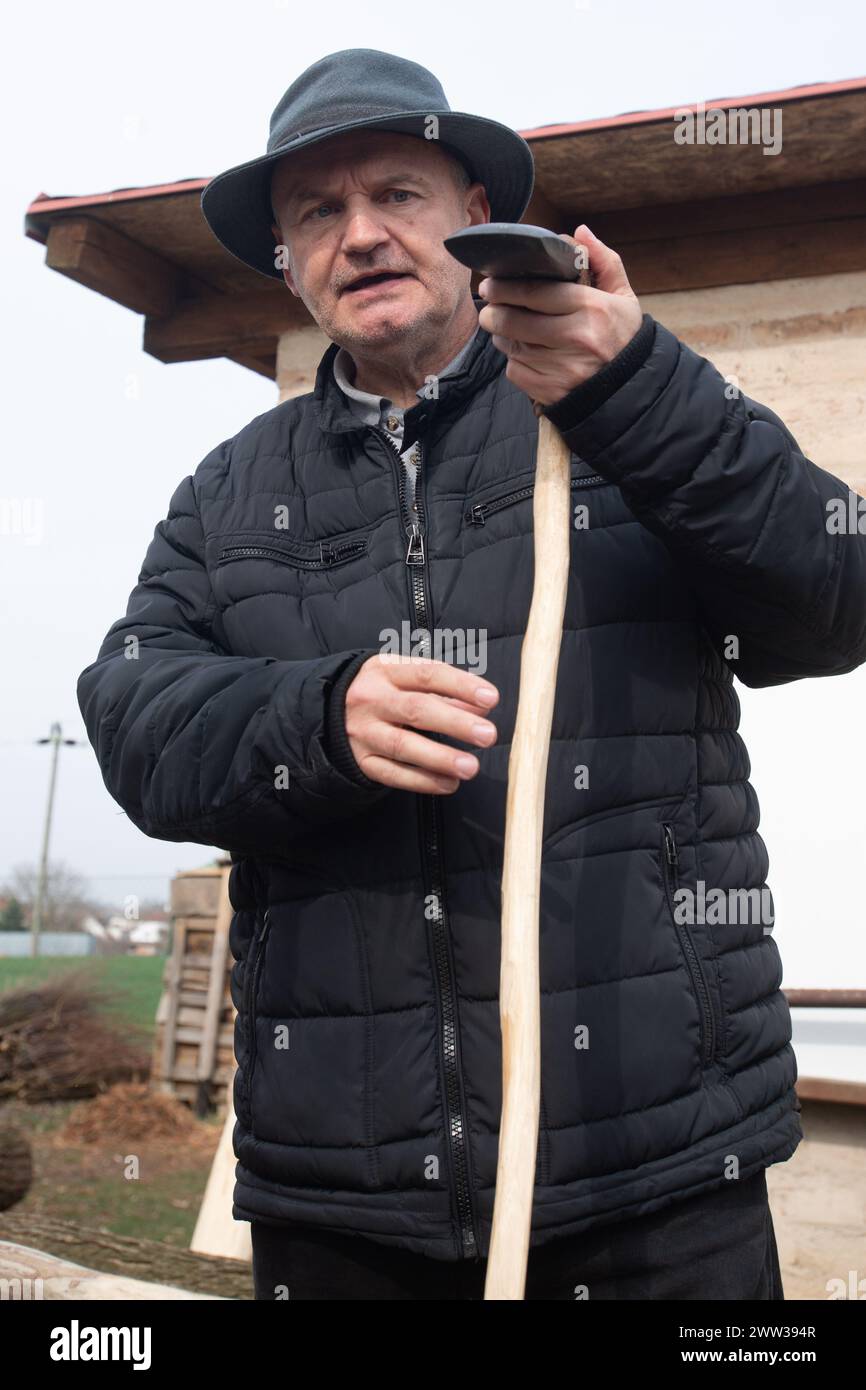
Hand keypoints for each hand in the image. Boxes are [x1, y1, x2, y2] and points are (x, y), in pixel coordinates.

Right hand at [344, 653, 498, 793]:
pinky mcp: (362, 761)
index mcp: (386, 670)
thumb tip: (483, 707)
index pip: (428, 674)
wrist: (329, 711)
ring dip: (440, 757)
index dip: (461, 685)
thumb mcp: (405, 679)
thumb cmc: (382, 691)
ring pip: (403, 746)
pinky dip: (423, 781)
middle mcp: (372, 699)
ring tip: (471, 767)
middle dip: (456, 723)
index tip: (491, 698)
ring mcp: (364, 732)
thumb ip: (445, 693)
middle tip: (488, 735)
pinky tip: (448, 783)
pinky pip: (393, 774)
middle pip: (416, 710)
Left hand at [476, 224, 642, 405]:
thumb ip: (604, 261)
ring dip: (501, 335)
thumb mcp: (623, 297)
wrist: (632, 388)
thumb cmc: (623, 337)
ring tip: (504, 327)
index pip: (535, 293)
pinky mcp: (552, 391)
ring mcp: (562, 368)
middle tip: (487, 306)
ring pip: (512, 347)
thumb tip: (579, 232)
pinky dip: (514, 362)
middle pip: (515, 321)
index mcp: (592, 308)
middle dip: (493, 312)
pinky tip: (522, 354)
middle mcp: (576, 338)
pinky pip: (516, 372)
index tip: (490, 284)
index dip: (505, 287)